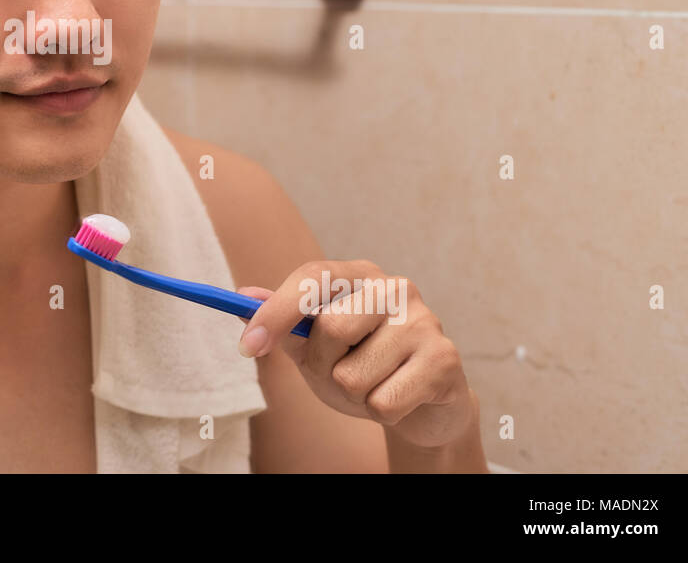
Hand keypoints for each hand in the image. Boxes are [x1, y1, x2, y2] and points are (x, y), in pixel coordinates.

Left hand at [236, 259, 475, 449]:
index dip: (276, 312)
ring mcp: (425, 321)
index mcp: (359, 275)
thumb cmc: (363, 366)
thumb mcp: (315, 347)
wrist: (424, 404)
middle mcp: (395, 288)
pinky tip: (399, 399)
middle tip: (340, 373)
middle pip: (331, 328)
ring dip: (353, 395)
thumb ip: (283, 323)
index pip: (312, 277)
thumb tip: (243, 298)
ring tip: (374, 386)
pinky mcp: (445, 360)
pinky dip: (381, 412)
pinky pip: (384, 402)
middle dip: (323, 365)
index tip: (248, 348)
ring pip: (353, 375)